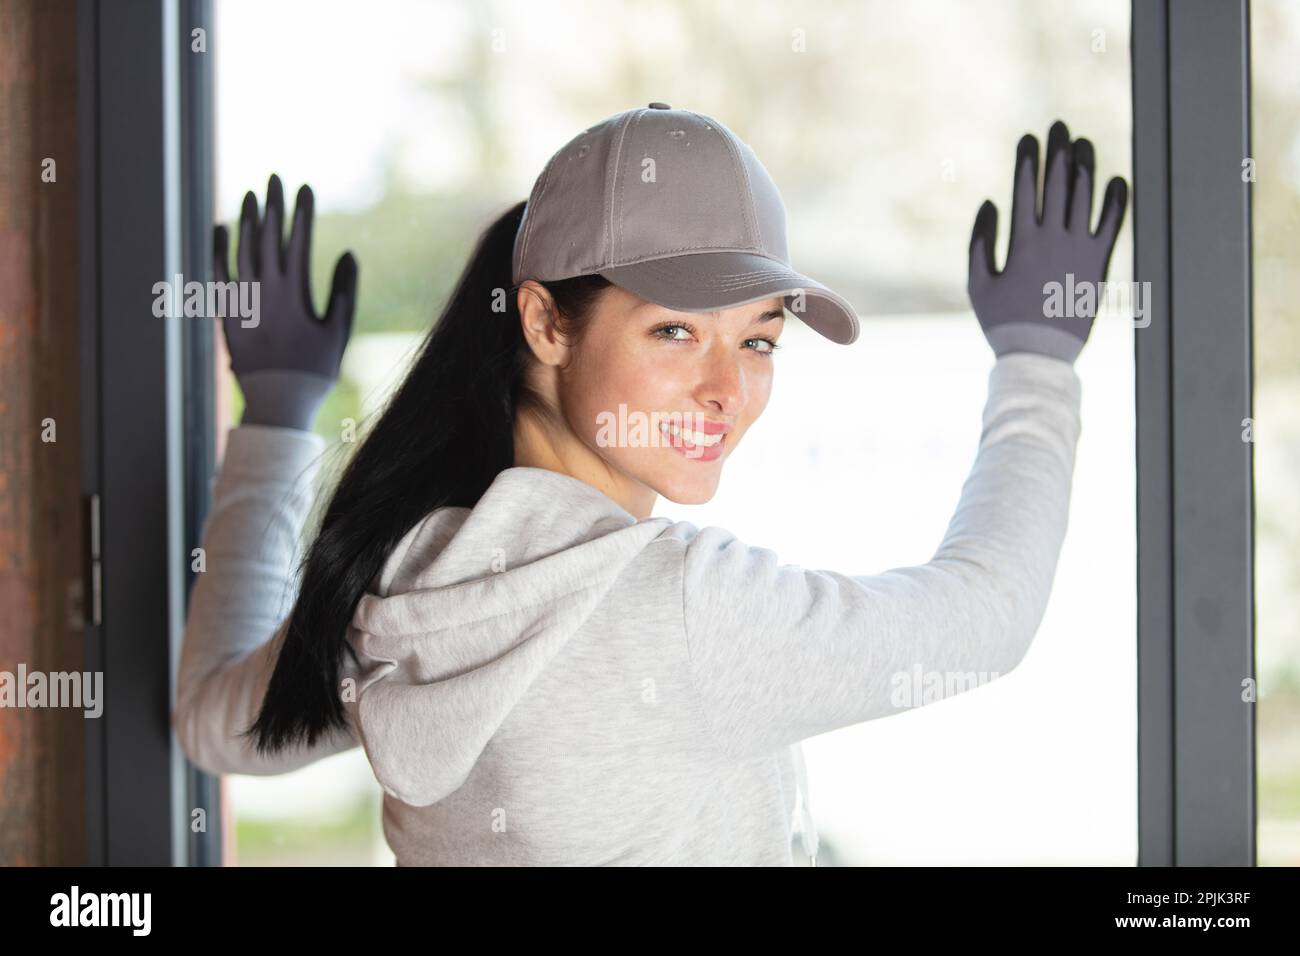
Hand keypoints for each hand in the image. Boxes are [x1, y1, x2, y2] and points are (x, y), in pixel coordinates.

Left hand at [214, 174, 357, 428]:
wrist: (277, 403)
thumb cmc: (314, 372)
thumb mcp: (338, 333)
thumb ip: (344, 292)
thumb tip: (348, 254)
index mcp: (296, 295)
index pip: (299, 242)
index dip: (303, 213)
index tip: (306, 188)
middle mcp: (266, 292)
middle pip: (268, 238)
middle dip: (273, 206)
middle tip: (274, 178)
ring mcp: (243, 300)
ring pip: (242, 250)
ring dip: (247, 220)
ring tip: (252, 195)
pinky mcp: (226, 312)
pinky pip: (217, 273)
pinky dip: (218, 248)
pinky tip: (221, 227)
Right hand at [967, 120, 1127, 363]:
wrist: (1038, 355)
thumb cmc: (1002, 322)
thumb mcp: (977, 284)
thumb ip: (979, 241)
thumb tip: (989, 202)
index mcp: (1021, 243)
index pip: (1025, 190)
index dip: (1028, 160)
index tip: (1028, 138)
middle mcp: (1052, 240)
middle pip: (1057, 185)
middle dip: (1057, 152)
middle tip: (1058, 127)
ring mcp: (1078, 251)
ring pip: (1085, 198)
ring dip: (1085, 167)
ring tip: (1083, 144)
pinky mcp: (1099, 265)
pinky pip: (1111, 226)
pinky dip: (1115, 202)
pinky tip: (1116, 180)